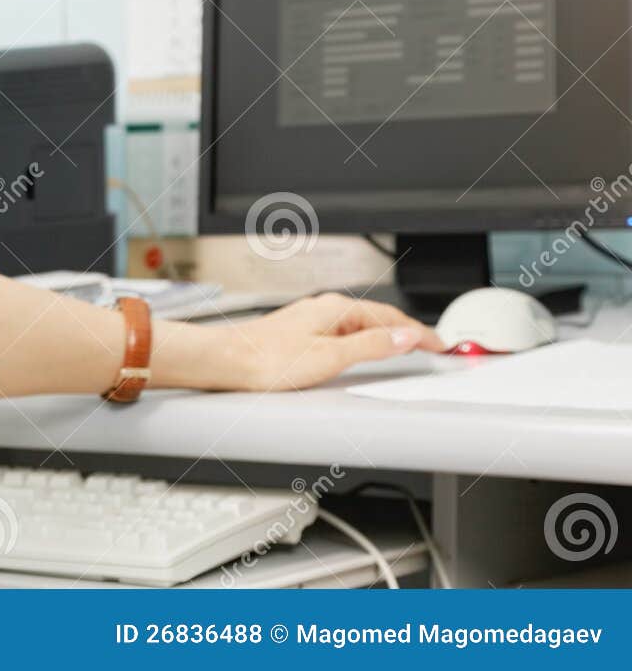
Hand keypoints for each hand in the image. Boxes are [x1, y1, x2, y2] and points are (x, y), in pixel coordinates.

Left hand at [155, 292, 445, 392]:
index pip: (392, 318)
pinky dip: (367, 340)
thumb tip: (407, 336)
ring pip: (362, 325)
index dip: (421, 333)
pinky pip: (346, 332)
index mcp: (337, 309)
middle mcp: (326, 309)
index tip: (443, 345)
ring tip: (409, 348)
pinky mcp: (302, 332)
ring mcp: (313, 319)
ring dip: (389, 335)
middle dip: (409, 331)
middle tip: (435, 347)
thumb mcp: (330, 357)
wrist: (226, 361)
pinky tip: (365, 350)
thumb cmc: (268, 360)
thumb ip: (372, 346)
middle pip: (379, 318)